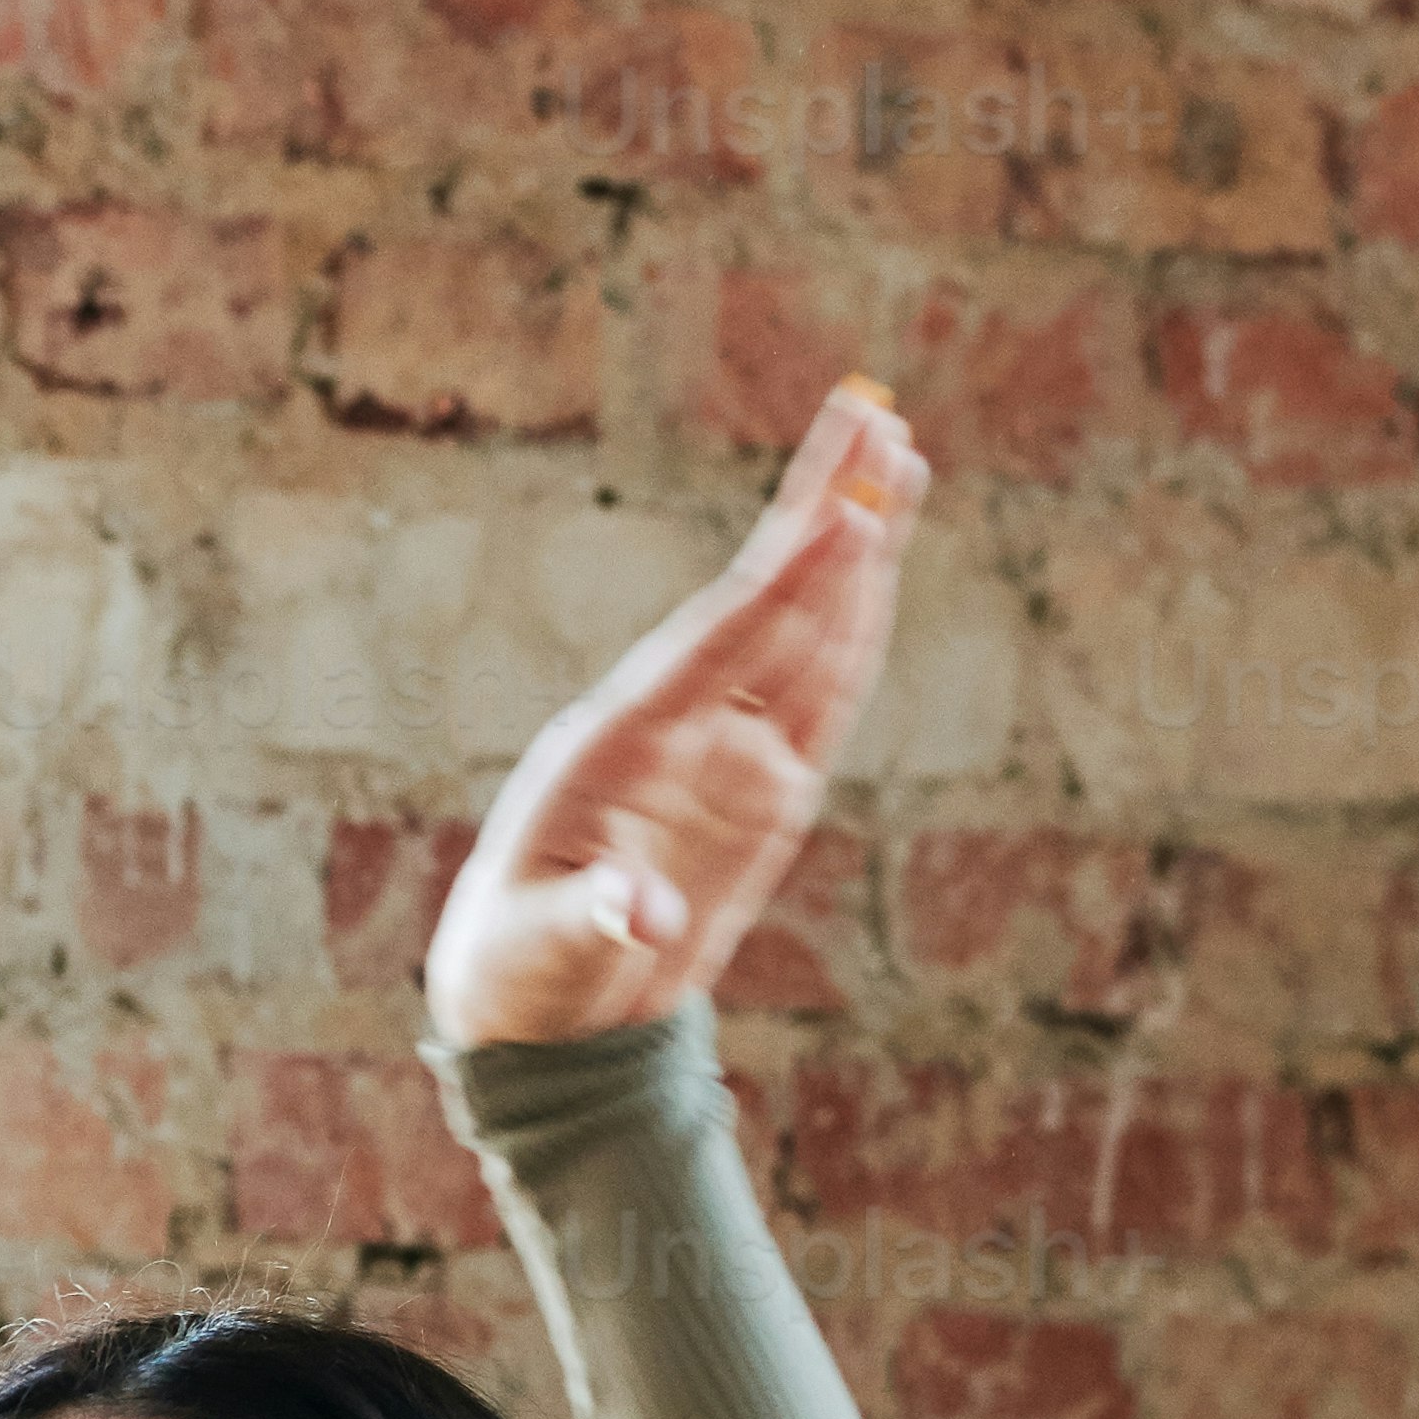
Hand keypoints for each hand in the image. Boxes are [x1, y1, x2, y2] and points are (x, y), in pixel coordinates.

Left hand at [424, 379, 930, 1050]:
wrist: (529, 1001)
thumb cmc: (522, 965)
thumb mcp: (548, 949)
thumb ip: (594, 919)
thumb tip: (643, 914)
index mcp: (620, 744)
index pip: (718, 646)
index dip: (784, 582)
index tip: (839, 511)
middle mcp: (675, 729)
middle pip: (768, 609)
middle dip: (824, 519)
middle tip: (874, 416)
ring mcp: (721, 755)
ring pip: (802, 637)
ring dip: (850, 557)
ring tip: (896, 461)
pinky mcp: (758, 792)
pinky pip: (817, 700)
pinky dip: (850, 634)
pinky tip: (878, 566)